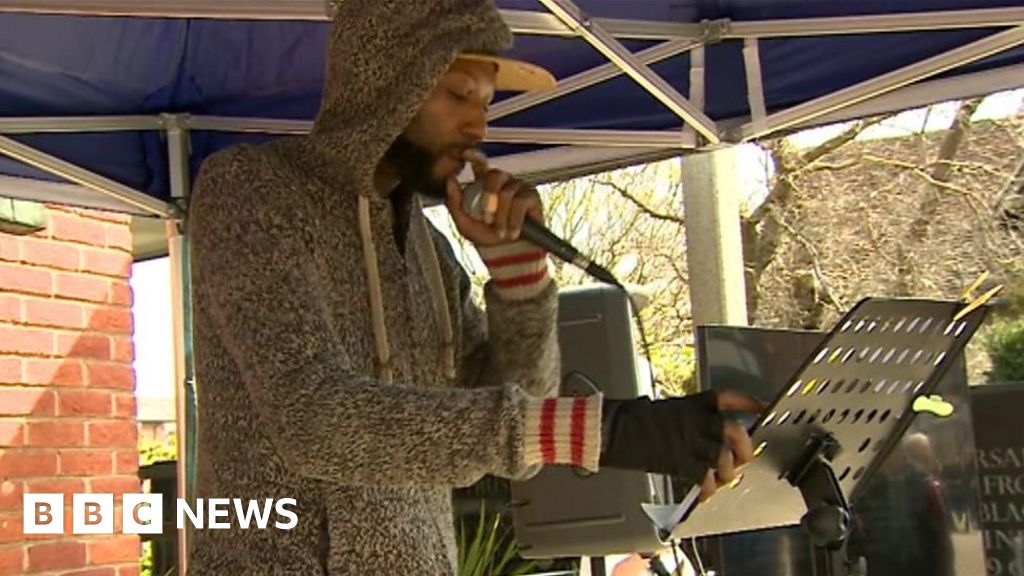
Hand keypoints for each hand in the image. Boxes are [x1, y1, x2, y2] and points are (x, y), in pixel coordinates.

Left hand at [444, 149, 543, 246]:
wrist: (507, 252)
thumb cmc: (486, 236)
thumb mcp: (464, 223)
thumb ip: (454, 202)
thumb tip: (450, 180)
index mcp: (484, 183)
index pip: (479, 163)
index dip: (473, 155)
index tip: (464, 153)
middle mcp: (502, 181)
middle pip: (494, 175)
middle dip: (488, 197)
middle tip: (487, 219)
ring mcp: (518, 186)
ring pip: (507, 193)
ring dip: (501, 217)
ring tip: (501, 232)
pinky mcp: (531, 196)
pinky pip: (521, 202)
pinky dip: (514, 220)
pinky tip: (513, 232)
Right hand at [599, 391, 763, 501]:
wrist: (610, 429)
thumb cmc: (629, 418)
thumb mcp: (662, 409)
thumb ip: (685, 419)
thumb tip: (700, 434)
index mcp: (690, 403)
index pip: (727, 398)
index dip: (748, 402)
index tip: (761, 407)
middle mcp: (694, 419)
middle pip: (733, 431)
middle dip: (744, 448)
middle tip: (743, 459)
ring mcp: (687, 440)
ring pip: (722, 456)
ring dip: (727, 472)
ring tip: (723, 479)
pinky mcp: (677, 460)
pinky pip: (703, 476)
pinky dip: (708, 488)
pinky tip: (706, 493)